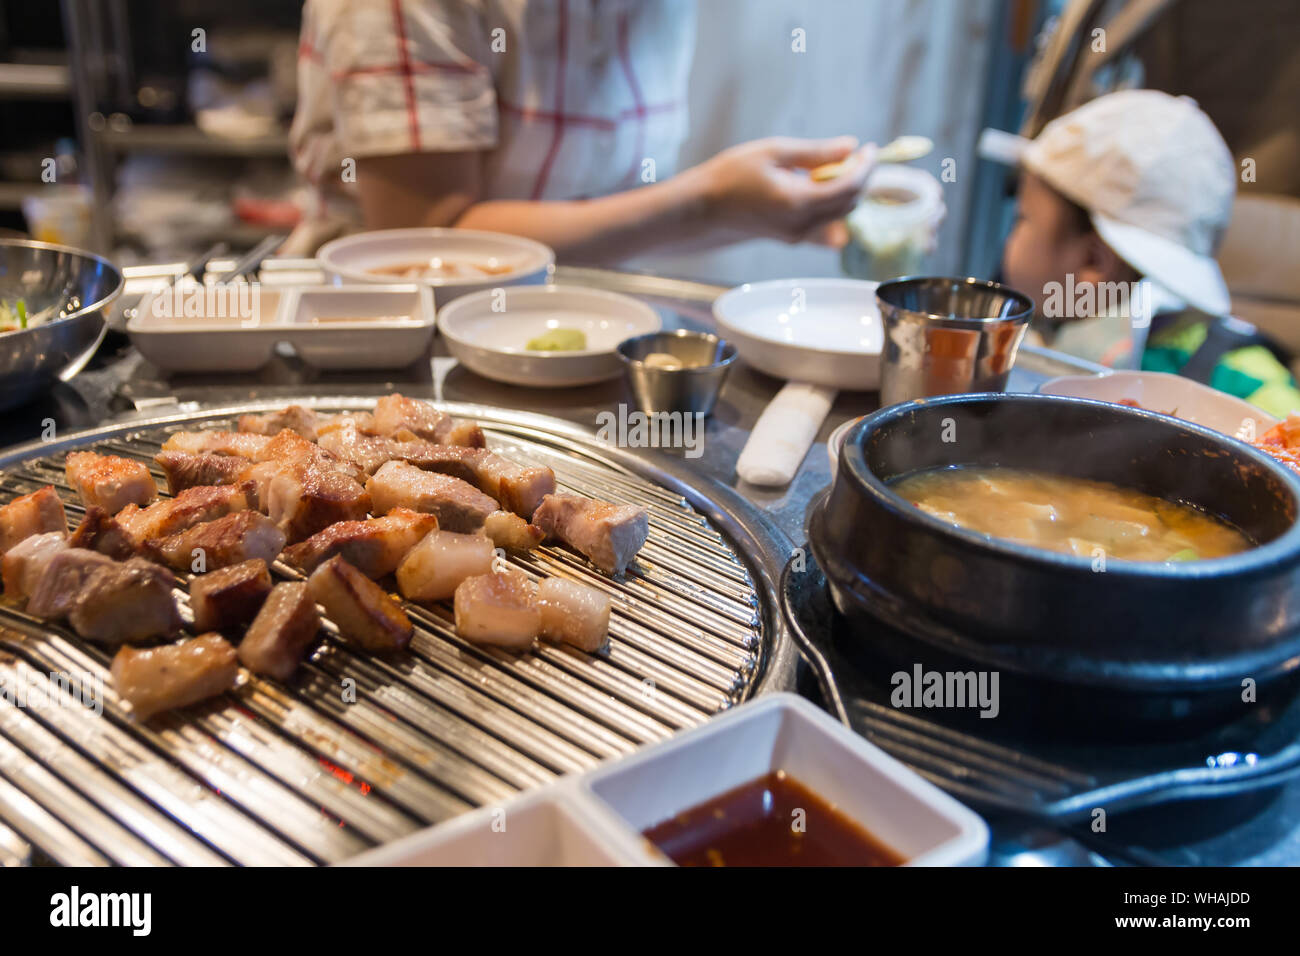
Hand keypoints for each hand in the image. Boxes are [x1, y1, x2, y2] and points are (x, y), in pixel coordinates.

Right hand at [695, 136, 874, 244]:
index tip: (870, 148)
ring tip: (833, 167)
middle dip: (860, 179)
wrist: (701, 209)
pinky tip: (819, 188)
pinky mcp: (790, 238)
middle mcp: (802, 225)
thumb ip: (816, 152)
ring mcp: (796, 236)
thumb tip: (850, 147)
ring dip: (845, 191)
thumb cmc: (730, 176)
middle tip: (855, 155)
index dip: (866, 166)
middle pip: (849, 204)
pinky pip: (823, 225)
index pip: (850, 186)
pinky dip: (830, 205)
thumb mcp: (774, 152)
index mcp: (800, 202)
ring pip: (839, 215)